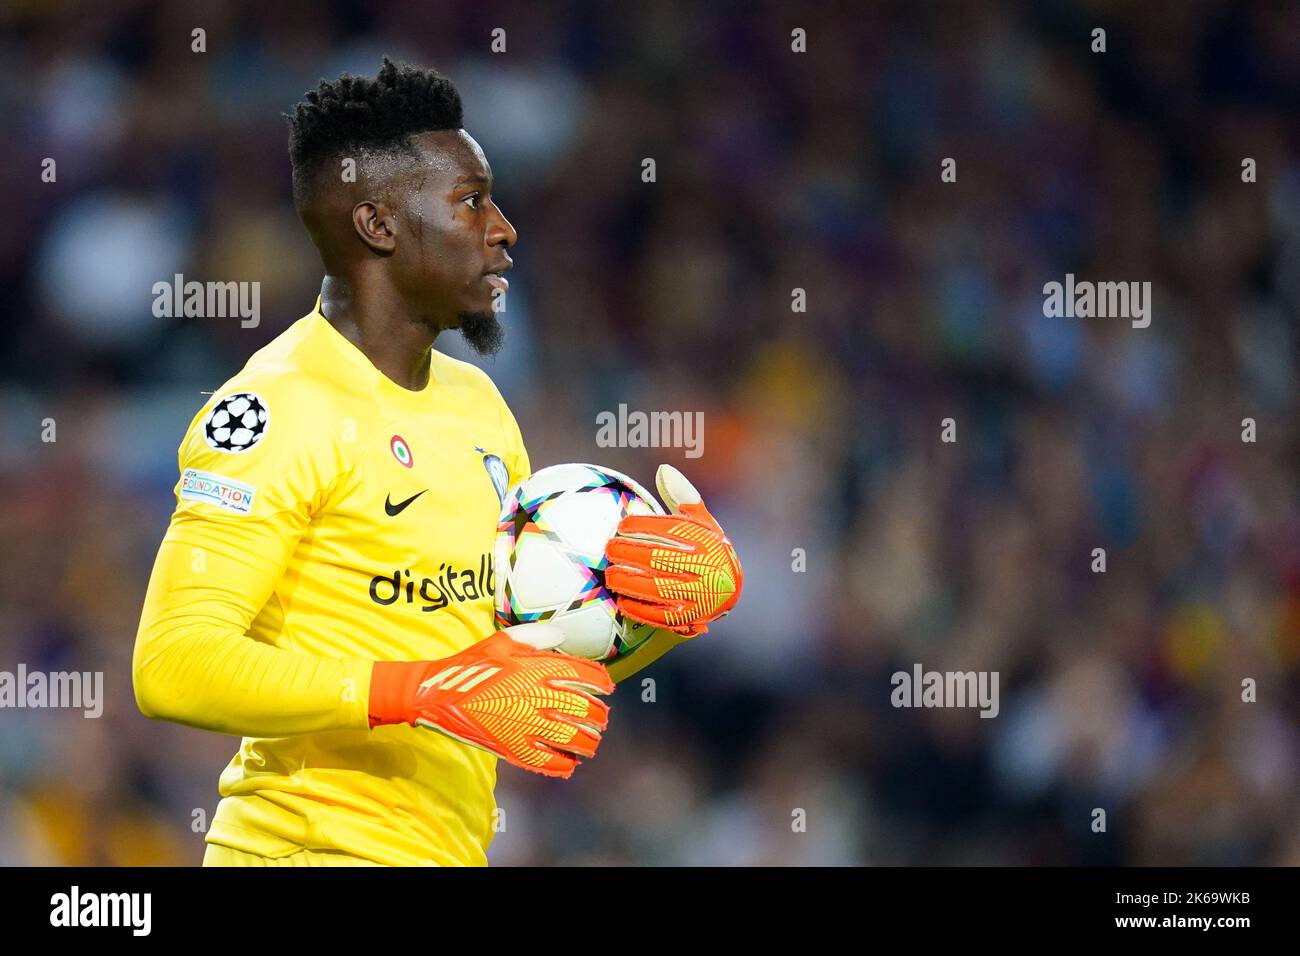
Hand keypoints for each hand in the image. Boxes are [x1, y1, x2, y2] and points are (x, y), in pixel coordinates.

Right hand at [367, 623, 613, 777]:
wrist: (440, 692)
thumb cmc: (472, 664)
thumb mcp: (504, 640)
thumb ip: (536, 636)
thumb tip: (562, 634)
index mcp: (537, 669)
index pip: (584, 675)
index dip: (601, 682)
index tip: (608, 687)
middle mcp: (537, 697)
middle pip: (584, 710)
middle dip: (599, 716)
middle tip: (602, 719)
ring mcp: (527, 724)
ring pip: (571, 737)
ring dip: (587, 742)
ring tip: (592, 743)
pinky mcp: (513, 747)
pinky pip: (547, 760)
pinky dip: (563, 764)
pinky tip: (569, 764)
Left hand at [603, 464, 742, 636]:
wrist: (731, 590)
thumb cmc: (709, 549)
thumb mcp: (702, 522)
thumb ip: (683, 497)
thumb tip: (663, 469)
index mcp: (706, 542)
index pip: (668, 530)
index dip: (640, 526)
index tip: (622, 526)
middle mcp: (704, 568)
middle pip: (657, 558)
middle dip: (627, 552)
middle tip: (609, 549)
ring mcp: (697, 595)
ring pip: (655, 588)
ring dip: (627, 581)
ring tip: (611, 574)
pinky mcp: (690, 618)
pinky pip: (659, 614)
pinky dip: (637, 607)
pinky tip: (622, 599)